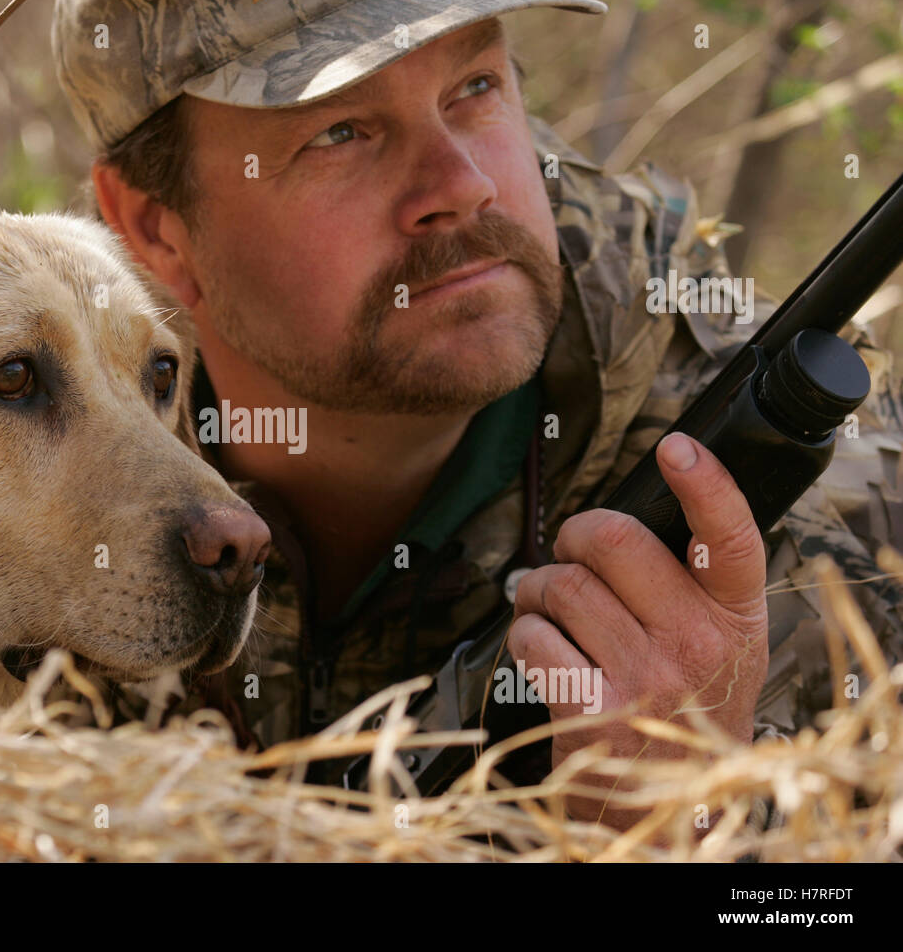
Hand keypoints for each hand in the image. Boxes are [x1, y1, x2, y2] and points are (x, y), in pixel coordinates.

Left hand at [507, 432, 769, 830]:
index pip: (730, 537)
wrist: (666, 810)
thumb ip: (692, 589)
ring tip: (550, 610)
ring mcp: (643, 677)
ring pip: (560, 584)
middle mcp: (695, 644)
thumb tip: (623, 522)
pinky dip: (524, 634)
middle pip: (611, 540)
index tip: (676, 447)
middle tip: (568, 554)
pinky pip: (531, 634)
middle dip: (572, 536)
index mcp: (734, 621)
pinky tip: (544, 651)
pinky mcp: (589, 708)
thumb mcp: (721, 653)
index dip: (704, 482)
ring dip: (538, 588)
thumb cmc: (684, 717)